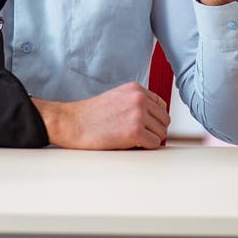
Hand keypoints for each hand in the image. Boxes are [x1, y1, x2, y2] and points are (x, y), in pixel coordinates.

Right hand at [32, 82, 169, 149]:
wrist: (73, 123)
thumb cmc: (91, 114)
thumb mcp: (117, 97)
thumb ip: (136, 102)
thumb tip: (155, 118)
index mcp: (135, 89)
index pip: (161, 105)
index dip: (154, 118)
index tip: (146, 125)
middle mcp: (139, 99)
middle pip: (165, 119)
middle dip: (155, 130)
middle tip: (141, 136)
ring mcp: (138, 114)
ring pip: (162, 133)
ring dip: (151, 139)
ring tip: (134, 140)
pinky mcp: (135, 132)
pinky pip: (155, 144)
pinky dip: (146, 147)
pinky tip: (132, 145)